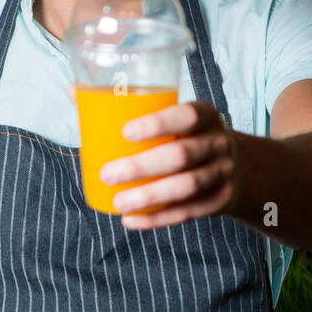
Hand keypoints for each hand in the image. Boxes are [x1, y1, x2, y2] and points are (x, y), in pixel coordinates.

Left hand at [98, 99, 241, 228]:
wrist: (237, 165)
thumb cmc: (185, 135)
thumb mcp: (171, 116)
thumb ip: (128, 106)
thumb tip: (74, 91)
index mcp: (204, 114)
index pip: (186, 115)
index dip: (157, 124)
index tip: (125, 132)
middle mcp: (218, 142)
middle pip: (181, 155)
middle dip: (141, 167)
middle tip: (107, 174)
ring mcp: (223, 172)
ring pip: (186, 187)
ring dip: (149, 197)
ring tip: (118, 202)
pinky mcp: (221, 200)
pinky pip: (189, 212)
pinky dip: (158, 219)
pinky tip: (131, 220)